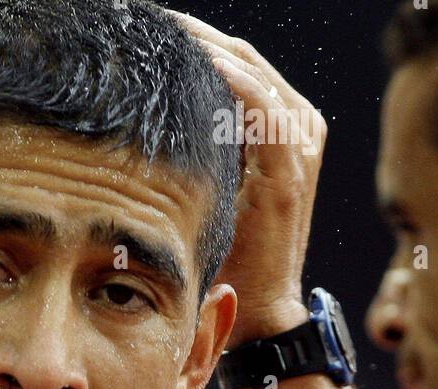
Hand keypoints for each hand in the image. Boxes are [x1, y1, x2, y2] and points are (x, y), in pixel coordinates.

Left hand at [173, 12, 326, 348]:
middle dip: (188, 35)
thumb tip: (142, 119)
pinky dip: (229, 82)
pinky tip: (194, 64)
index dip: (188, 40)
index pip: (231, 61)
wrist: (259, 310)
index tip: (141, 29)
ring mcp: (299, 143)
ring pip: (248, 69)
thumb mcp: (209, 191)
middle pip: (238, 55)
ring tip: (154, 32)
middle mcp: (297, 125)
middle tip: (138, 21)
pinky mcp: (290, 166)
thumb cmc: (228, 260)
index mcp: (279, 126)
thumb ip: (197, 151)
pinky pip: (260, 106)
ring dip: (201, 47)